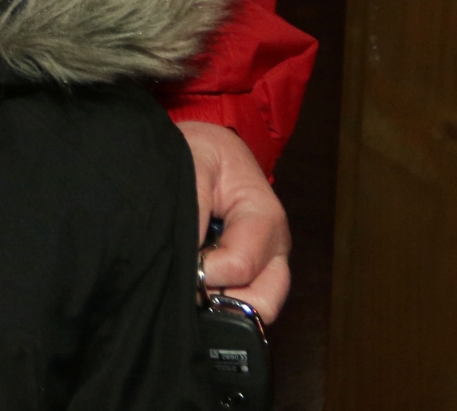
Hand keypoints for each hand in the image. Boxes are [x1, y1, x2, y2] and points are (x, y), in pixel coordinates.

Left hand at [179, 121, 290, 322]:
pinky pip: (244, 300)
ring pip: (256, 309)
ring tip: (193, 279)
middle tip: (191, 284)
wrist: (210, 147)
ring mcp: (269, 264)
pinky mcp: (256, 273)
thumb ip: (193, 209)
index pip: (240, 267)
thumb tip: (190, 262)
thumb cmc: (203, 152)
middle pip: (263, 305)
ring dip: (222, 304)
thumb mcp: (193, 164)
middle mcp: (275, 249)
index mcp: (265, 219)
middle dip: (224, 304)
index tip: (181, 261)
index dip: (204, 272)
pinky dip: (220, 300)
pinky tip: (197, 280)